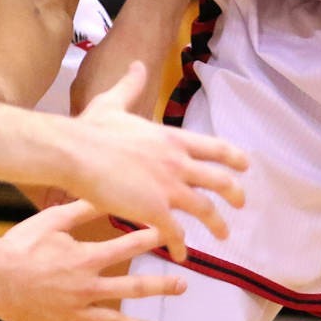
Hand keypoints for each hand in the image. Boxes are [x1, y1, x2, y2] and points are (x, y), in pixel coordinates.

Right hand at [0, 200, 187, 320]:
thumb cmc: (18, 246)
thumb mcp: (51, 221)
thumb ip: (80, 209)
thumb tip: (105, 194)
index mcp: (86, 259)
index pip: (128, 247)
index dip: (152, 239)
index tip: (172, 235)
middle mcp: (86, 287)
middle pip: (132, 287)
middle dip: (160, 286)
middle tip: (182, 286)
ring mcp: (74, 310)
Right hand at [64, 62, 246, 260]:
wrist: (75, 153)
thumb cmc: (90, 129)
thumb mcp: (114, 102)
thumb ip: (130, 86)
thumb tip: (138, 65)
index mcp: (172, 138)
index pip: (216, 147)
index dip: (234, 158)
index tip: (245, 166)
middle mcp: (178, 162)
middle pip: (220, 180)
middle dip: (235, 194)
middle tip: (241, 204)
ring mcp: (169, 187)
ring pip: (205, 209)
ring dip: (217, 224)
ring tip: (223, 236)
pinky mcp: (155, 210)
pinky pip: (177, 232)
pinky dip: (182, 245)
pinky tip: (182, 255)